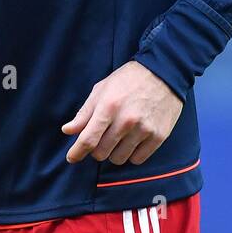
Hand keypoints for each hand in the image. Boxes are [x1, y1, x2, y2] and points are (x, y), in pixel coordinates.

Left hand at [61, 61, 183, 165]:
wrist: (164, 72)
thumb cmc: (129, 80)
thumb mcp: (102, 89)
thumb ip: (84, 112)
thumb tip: (67, 130)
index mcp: (108, 106)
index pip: (88, 139)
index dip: (77, 152)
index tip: (71, 158)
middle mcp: (126, 120)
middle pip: (101, 153)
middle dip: (96, 149)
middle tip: (101, 138)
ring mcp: (143, 130)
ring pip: (119, 159)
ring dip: (114, 152)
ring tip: (119, 137)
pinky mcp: (158, 136)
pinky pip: (137, 159)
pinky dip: (132, 154)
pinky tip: (132, 140)